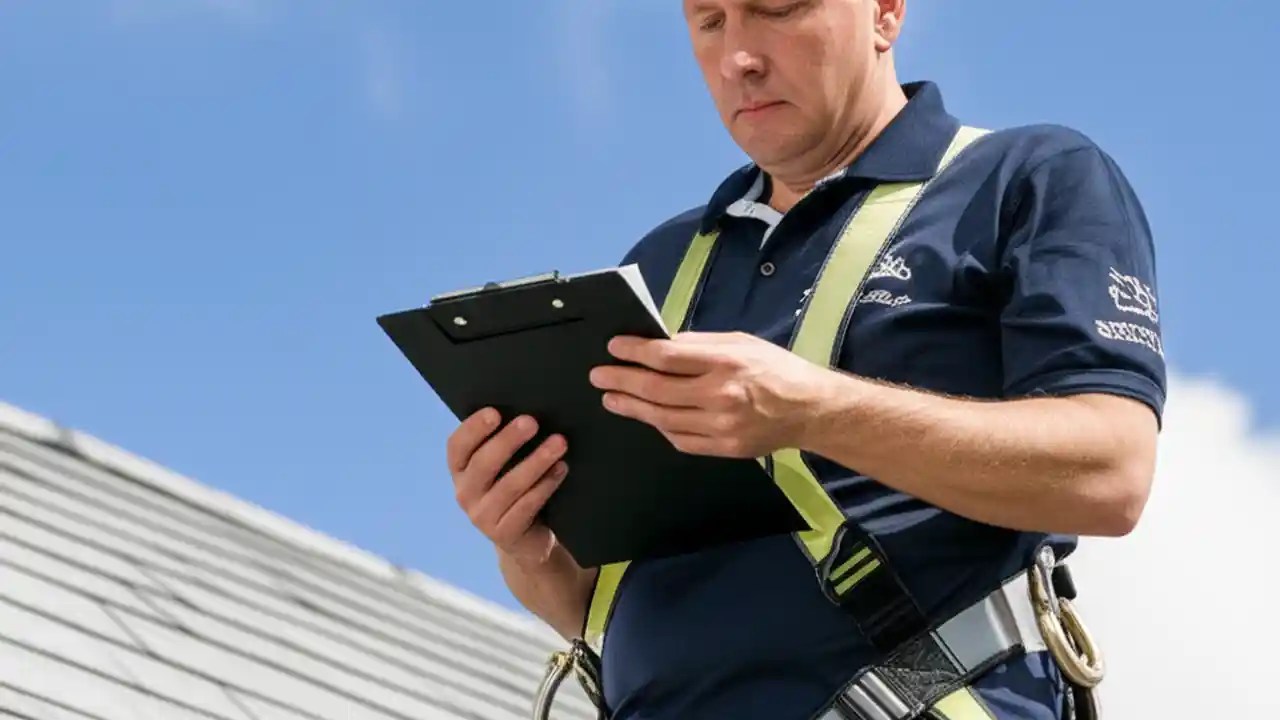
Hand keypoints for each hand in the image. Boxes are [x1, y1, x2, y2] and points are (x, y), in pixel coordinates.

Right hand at [446, 408, 568, 565]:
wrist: (526, 539)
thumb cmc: (515, 489)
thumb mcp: (503, 467)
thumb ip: (504, 444)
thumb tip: (527, 410)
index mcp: (460, 470)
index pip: (457, 447)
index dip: (473, 429)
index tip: (494, 412)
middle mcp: (465, 493)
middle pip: (483, 464)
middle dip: (508, 441)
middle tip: (531, 422)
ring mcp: (482, 517)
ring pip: (509, 486)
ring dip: (536, 461)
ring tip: (559, 443)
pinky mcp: (504, 534)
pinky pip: (526, 506)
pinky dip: (545, 485)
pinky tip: (561, 469)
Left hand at [589, 331, 832, 457]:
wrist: (810, 410)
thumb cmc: (776, 369)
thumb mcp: (741, 342)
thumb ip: (699, 344)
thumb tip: (659, 344)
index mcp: (726, 362)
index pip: (667, 357)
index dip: (635, 352)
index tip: (613, 348)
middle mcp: (721, 395)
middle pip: (657, 389)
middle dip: (622, 380)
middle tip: (598, 376)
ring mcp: (721, 426)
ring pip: (663, 418)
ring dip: (632, 407)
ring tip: (611, 398)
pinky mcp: (724, 448)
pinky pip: (680, 439)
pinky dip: (659, 427)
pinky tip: (646, 416)